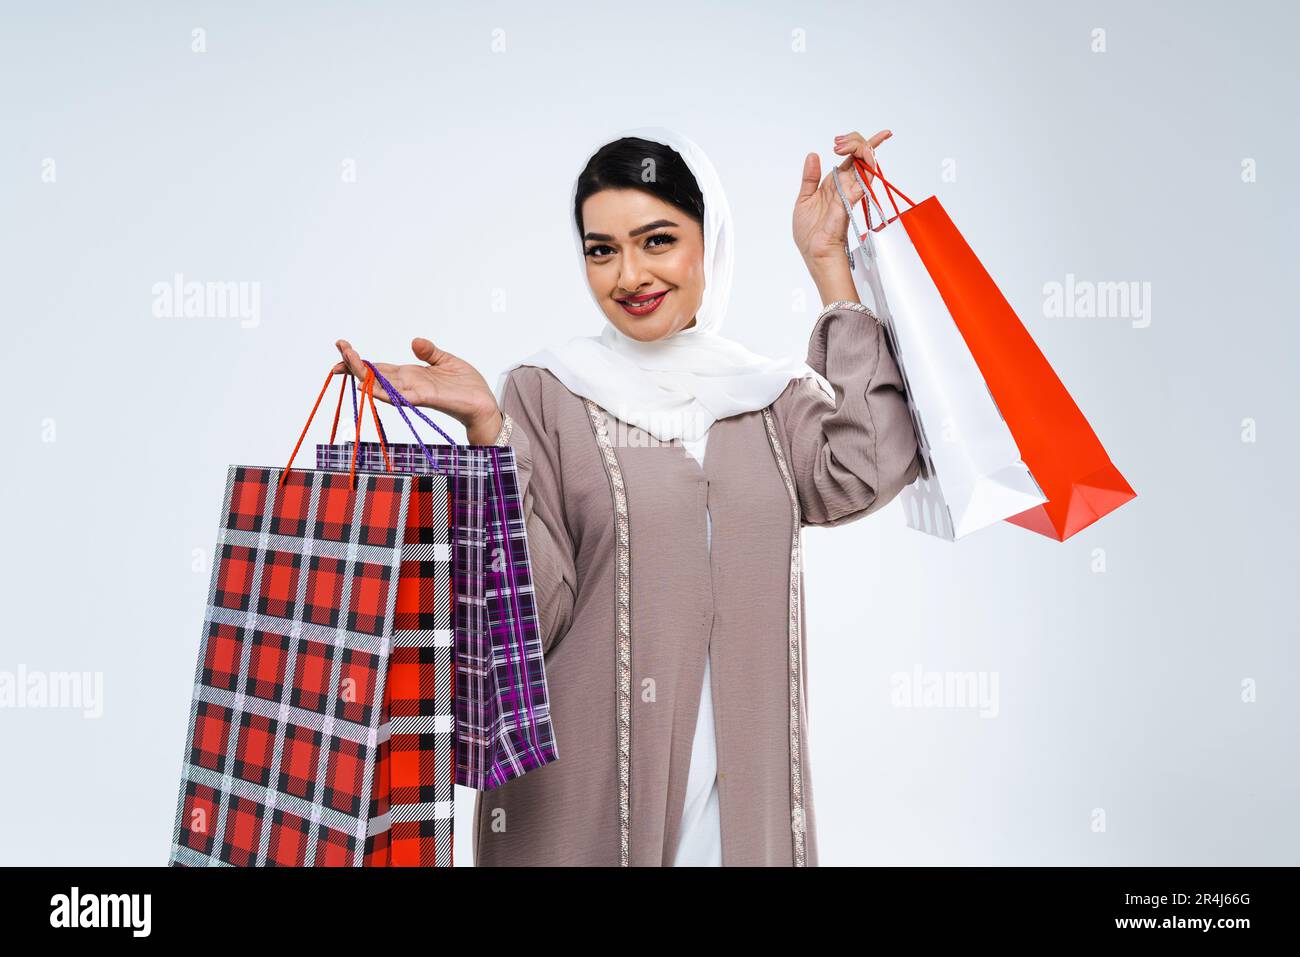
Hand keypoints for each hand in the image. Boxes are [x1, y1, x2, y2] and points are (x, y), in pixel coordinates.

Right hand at [332, 337, 502, 443]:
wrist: (483, 404)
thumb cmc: (466, 386)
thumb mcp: (446, 361)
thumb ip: (429, 352)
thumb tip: (413, 340)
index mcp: (410, 376)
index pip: (378, 368)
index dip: (359, 361)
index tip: (342, 349)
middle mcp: (407, 385)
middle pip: (374, 375)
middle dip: (354, 364)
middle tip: (338, 349)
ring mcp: (414, 393)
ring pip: (381, 386)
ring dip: (363, 375)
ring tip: (345, 362)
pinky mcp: (426, 399)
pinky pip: (400, 396)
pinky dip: (383, 391)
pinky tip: (369, 385)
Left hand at [792, 128, 891, 265]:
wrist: (815, 251)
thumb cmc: (810, 232)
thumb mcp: (804, 198)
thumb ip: (809, 177)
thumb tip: (812, 155)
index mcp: (835, 183)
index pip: (851, 157)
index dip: (857, 143)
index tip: (844, 138)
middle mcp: (847, 184)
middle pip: (861, 153)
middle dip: (855, 140)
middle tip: (837, 142)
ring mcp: (852, 190)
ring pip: (866, 160)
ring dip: (859, 146)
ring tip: (839, 144)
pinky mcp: (853, 197)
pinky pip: (865, 175)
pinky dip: (865, 161)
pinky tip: (859, 154)